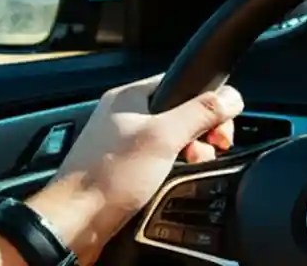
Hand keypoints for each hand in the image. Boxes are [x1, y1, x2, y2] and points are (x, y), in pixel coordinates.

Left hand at [29, 75, 243, 262]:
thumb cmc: (107, 178)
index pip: (184, 82)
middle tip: (210, 149)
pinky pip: (161, 159)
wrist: (74, 223)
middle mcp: (125, 115)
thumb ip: (201, 112)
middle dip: (202, 132)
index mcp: (131, 96)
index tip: (220, 126)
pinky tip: (173, 181)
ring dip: (190, 153)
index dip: (208, 102)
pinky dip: (174, 169)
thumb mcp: (164, 137)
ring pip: (174, 138)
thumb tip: (232, 97)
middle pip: (182, 112)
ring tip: (189, 167)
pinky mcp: (124, 168)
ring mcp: (123, 142)